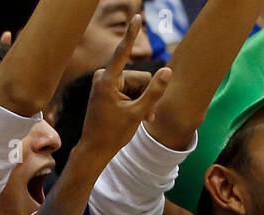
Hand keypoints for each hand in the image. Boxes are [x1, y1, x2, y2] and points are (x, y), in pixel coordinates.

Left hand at [76, 15, 171, 165]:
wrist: (95, 148)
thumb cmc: (114, 132)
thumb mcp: (139, 113)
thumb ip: (154, 92)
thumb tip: (167, 71)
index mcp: (107, 80)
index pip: (123, 52)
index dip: (132, 34)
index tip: (137, 17)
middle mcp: (104, 77)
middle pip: (139, 78)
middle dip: (146, 95)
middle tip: (145, 116)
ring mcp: (105, 83)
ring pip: (136, 86)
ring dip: (143, 102)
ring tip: (141, 119)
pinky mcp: (107, 90)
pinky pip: (129, 91)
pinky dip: (136, 103)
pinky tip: (135, 117)